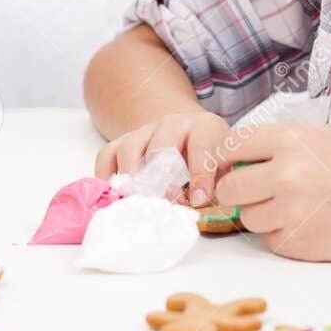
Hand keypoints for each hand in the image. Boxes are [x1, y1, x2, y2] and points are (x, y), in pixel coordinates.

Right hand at [93, 109, 230, 194]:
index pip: (201, 143)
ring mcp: (145, 131)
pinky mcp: (122, 141)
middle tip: (166, 202)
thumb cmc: (210, 160)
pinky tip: (117, 196)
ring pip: (131, 149)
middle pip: (161, 145)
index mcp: (205, 127)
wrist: (187, 135)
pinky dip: (107, 177)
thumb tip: (201, 207)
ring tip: (141, 202)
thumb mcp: (224, 168)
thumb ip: (218, 185)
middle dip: (164, 178)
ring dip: (135, 180)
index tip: (199, 199)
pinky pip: (107, 155)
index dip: (200, 172)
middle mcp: (173, 123)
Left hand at [212, 123, 330, 260]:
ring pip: (247, 218)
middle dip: (236, 191)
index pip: (230, 145)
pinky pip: (269, 240)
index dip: (227, 158)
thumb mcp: (320, 138)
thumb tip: (234, 157)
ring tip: (293, 207)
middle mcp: (287, 174)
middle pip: (228, 188)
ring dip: (261, 215)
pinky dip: (282, 235)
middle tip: (254, 192)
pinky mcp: (298, 243)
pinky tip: (308, 224)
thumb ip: (277, 144)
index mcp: (290, 140)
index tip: (232, 166)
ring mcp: (292, 212)